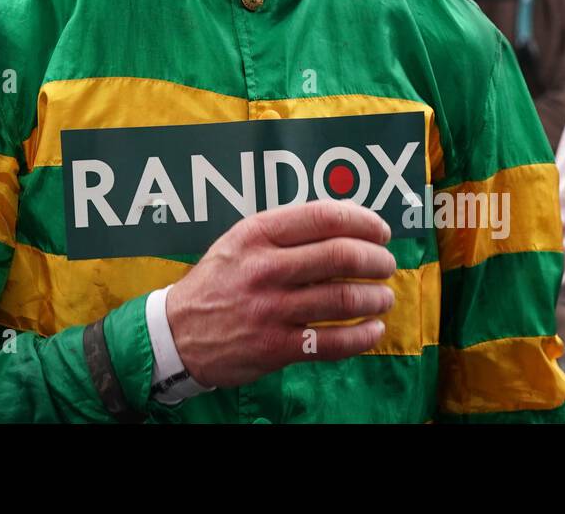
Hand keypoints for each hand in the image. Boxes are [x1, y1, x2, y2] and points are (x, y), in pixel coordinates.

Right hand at [166, 201, 396, 388]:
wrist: (177, 333)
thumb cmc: (219, 281)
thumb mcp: (240, 241)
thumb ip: (286, 231)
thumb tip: (345, 225)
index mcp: (257, 234)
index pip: (323, 217)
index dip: (363, 221)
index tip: (380, 231)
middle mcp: (265, 268)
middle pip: (341, 255)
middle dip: (376, 259)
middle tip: (386, 264)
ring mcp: (271, 309)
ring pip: (344, 298)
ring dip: (376, 297)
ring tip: (383, 297)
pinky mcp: (277, 348)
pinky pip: (334, 342)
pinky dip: (364, 336)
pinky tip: (374, 330)